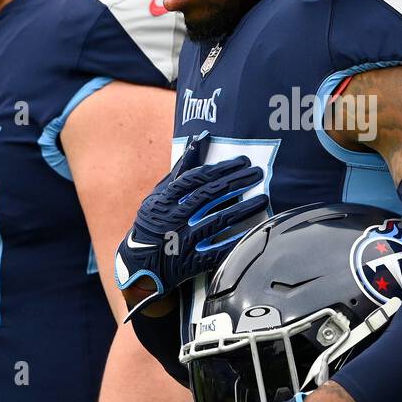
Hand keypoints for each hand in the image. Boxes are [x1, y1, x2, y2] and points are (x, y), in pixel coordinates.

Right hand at [114, 134, 268, 295]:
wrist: (139, 262)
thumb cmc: (154, 221)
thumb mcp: (159, 194)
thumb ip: (180, 169)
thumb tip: (198, 140)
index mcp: (164, 200)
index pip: (197, 179)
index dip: (222, 168)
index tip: (242, 161)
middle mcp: (173, 218)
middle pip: (210, 196)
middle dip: (237, 183)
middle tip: (258, 173)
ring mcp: (182, 241)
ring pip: (217, 221)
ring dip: (243, 208)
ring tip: (263, 198)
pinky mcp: (191, 262)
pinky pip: (217, 250)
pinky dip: (235, 240)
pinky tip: (253, 230)